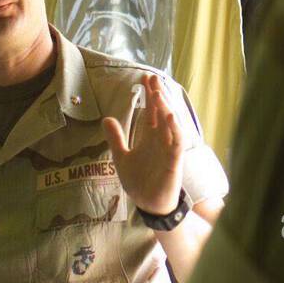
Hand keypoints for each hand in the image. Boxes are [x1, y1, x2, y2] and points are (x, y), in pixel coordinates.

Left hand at [102, 74, 183, 215]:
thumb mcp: (122, 157)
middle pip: (161, 112)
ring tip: (158, 93)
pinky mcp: (174, 161)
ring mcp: (169, 149)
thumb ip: (116, 139)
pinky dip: (175, 130)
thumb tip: (106, 118)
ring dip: (166, 108)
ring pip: (170, 124)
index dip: (149, 95)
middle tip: (153, 77)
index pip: (151, 111)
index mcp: (150, 136)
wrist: (149, 204)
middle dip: (158, 95)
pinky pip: (177, 142)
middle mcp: (161, 139)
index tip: (145, 78)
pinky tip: (170, 117)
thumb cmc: (139, 181)